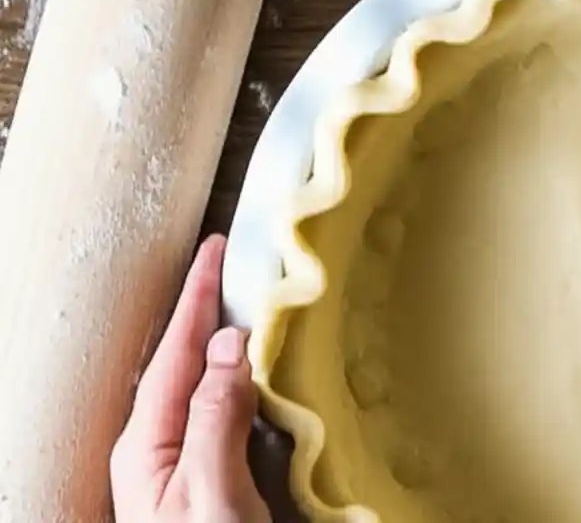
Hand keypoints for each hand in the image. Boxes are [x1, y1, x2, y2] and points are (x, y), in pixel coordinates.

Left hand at [110, 235, 268, 521]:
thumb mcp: (211, 494)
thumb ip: (216, 418)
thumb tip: (231, 345)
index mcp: (147, 447)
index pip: (174, 352)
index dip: (196, 298)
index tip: (216, 248)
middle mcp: (164, 449)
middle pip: (184, 361)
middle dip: (206, 310)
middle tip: (232, 262)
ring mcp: (192, 465)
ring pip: (210, 386)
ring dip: (231, 342)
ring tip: (252, 302)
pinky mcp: (222, 480)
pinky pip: (235, 415)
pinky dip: (254, 382)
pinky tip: (271, 371)